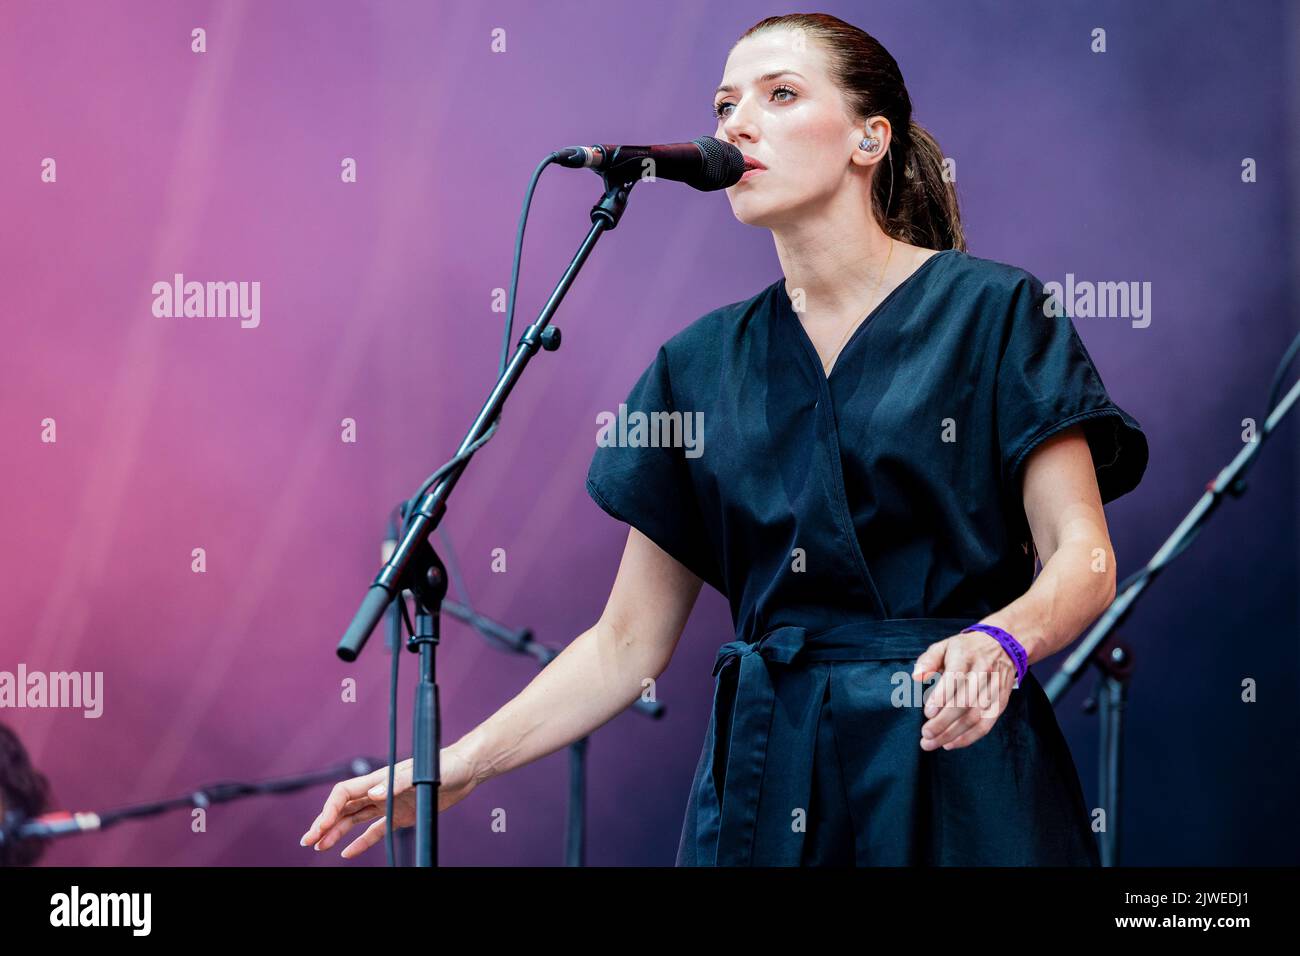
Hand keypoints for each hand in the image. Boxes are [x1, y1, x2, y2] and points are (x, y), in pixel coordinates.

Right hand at [299, 746, 477, 858]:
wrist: (463, 769)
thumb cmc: (442, 766)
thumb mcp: (420, 774)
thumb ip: (397, 783)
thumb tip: (373, 793)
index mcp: (379, 779)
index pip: (344, 794)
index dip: (329, 809)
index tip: (320, 826)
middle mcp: (379, 791)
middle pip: (344, 808)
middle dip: (324, 823)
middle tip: (308, 841)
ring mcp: (388, 804)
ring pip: (354, 820)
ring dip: (336, 832)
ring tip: (319, 846)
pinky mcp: (400, 815)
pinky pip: (375, 831)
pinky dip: (360, 842)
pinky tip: (347, 853)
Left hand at [910, 632, 1016, 751]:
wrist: (1002, 646)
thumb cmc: (965, 650)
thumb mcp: (943, 646)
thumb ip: (928, 661)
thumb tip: (916, 677)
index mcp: (966, 656)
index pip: (955, 678)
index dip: (941, 697)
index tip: (927, 713)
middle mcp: (983, 672)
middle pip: (965, 702)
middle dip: (944, 722)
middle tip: (925, 734)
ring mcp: (994, 688)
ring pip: (975, 716)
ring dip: (953, 734)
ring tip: (932, 743)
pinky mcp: (1001, 701)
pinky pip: (986, 724)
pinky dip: (969, 737)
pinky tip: (951, 743)